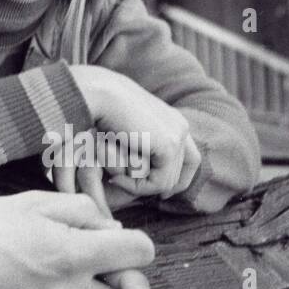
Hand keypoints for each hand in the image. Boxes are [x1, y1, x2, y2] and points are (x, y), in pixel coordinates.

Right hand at [70, 66, 201, 200]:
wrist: (99, 94)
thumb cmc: (103, 110)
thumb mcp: (127, 130)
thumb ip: (142, 146)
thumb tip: (148, 174)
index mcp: (174, 122)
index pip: (189, 161)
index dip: (175, 180)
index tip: (157, 194)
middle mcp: (181, 128)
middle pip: (179, 174)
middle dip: (152, 186)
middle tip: (123, 183)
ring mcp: (178, 136)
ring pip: (168, 182)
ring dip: (140, 186)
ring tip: (114, 178)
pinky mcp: (169, 146)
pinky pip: (158, 183)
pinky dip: (136, 186)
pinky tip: (116, 177)